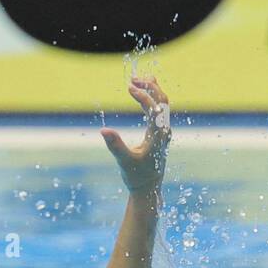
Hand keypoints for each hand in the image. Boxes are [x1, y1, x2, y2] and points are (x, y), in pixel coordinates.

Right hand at [101, 76, 170, 194]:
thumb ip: (115, 145)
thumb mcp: (124, 162)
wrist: (148, 188)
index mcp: (157, 136)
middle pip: (163, 101)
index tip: (129, 87)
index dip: (142, 95)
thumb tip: (103, 130)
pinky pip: (160, 110)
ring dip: (152, 90)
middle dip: (150, 87)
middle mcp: (164, 131)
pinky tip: (143, 92)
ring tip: (138, 80)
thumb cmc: (137, 177)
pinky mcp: (160, 133)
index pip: (153, 108)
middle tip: (133, 80)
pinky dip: (152, 98)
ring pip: (163, 104)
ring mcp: (163, 132)